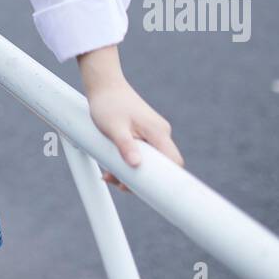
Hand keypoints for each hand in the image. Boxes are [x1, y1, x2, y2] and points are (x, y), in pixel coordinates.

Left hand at [85, 77, 183, 192]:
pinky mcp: (143, 134)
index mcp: (158, 132)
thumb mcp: (114, 127)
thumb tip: (136, 165)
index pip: (174, 162)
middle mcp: (160, 133)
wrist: (103, 85)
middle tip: (117, 182)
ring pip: (149, 162)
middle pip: (161, 166)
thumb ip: (126, 146)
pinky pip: (142, 154)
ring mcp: (152, 134)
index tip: (149, 193)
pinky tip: (110, 166)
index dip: (166, 180)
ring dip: (130, 171)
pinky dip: (129, 162)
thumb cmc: (108, 103)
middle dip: (141, 179)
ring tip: (108, 174)